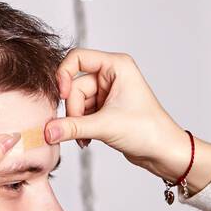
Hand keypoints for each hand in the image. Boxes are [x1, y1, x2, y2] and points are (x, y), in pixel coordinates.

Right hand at [49, 48, 210, 192]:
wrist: (164, 152)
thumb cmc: (148, 130)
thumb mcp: (105, 126)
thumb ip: (72, 127)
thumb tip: (46, 131)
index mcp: (116, 65)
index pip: (77, 58)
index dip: (64, 76)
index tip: (61, 97)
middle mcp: (112, 75)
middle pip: (74, 86)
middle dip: (74, 111)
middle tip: (80, 131)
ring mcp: (108, 92)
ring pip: (77, 102)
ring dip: (77, 123)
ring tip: (87, 139)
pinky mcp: (106, 109)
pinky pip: (82, 113)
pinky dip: (81, 127)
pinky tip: (88, 140)